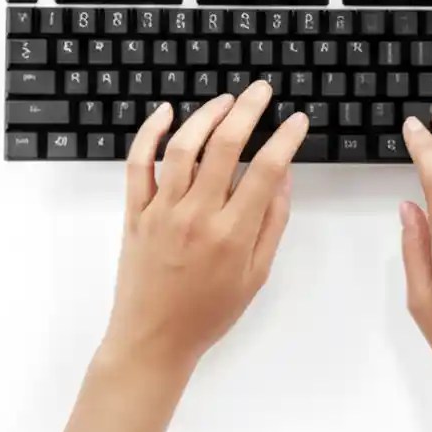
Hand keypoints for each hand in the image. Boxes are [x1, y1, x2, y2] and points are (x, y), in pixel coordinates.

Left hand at [62, 82, 307, 431]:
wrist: (153, 340)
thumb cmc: (208, 312)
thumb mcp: (256, 274)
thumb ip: (272, 223)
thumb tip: (283, 177)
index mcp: (232, 234)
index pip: (265, 170)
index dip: (285, 138)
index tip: (296, 121)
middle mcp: (196, 216)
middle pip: (225, 146)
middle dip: (248, 110)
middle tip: (261, 91)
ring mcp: (161, 211)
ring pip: (183, 147)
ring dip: (206, 115)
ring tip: (225, 100)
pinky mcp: (135, 213)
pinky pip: (138, 164)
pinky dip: (149, 134)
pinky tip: (166, 114)